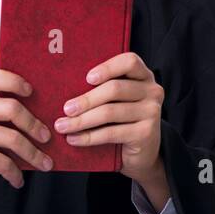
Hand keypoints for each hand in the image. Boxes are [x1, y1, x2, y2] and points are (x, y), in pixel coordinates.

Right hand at [0, 68, 53, 205]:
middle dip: (34, 125)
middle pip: (11, 108)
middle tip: (47, 137)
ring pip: (13, 138)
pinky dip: (15, 174)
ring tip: (45, 164)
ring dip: (33, 154)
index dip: (13, 81)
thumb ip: (0, 112)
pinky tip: (18, 179)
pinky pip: (3, 162)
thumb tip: (43, 115)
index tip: (31, 91)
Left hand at [52, 51, 168, 203]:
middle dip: (85, 100)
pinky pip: (111, 133)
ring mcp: (152, 112)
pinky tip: (73, 139)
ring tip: (62, 126)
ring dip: (81, 120)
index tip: (87, 78)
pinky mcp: (146, 133)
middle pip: (114, 89)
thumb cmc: (120, 120)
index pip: (129, 61)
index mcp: (143, 76)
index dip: (107, 67)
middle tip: (65, 109)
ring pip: (110, 112)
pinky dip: (89, 137)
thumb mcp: (115, 100)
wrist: (141, 152)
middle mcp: (152, 91)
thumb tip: (63, 85)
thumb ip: (101, 88)